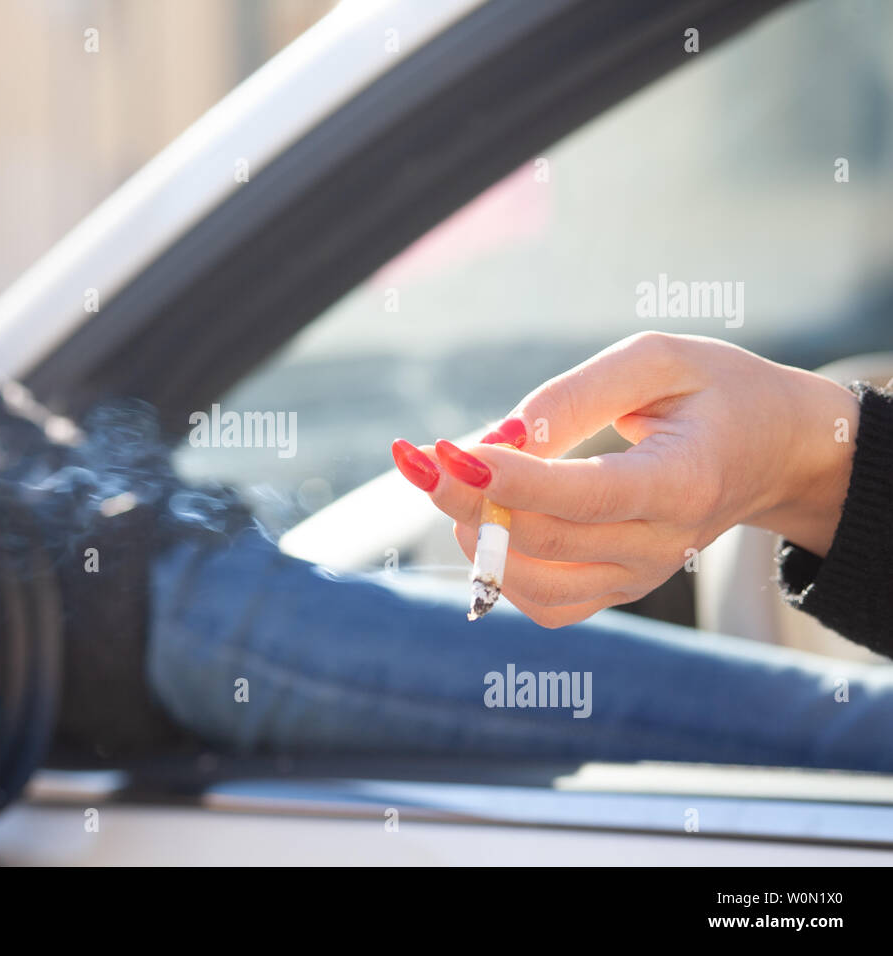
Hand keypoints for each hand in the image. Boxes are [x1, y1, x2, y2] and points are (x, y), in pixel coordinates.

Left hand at [390, 332, 859, 627]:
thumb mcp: (657, 360)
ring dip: (476, 533)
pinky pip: (543, 603)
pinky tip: (488, 514)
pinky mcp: (620, 591)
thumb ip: (575, 395)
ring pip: (532, 584)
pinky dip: (500, 566)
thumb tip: (498, 439)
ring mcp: (641, 577)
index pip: (583, 496)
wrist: (773, 450)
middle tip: (416, 455)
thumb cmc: (714, 392)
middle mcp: (663, 545)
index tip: (447, 451)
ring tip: (454, 479)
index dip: (509, 479)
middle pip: (541, 539)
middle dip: (465, 496)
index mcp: (684, 483)